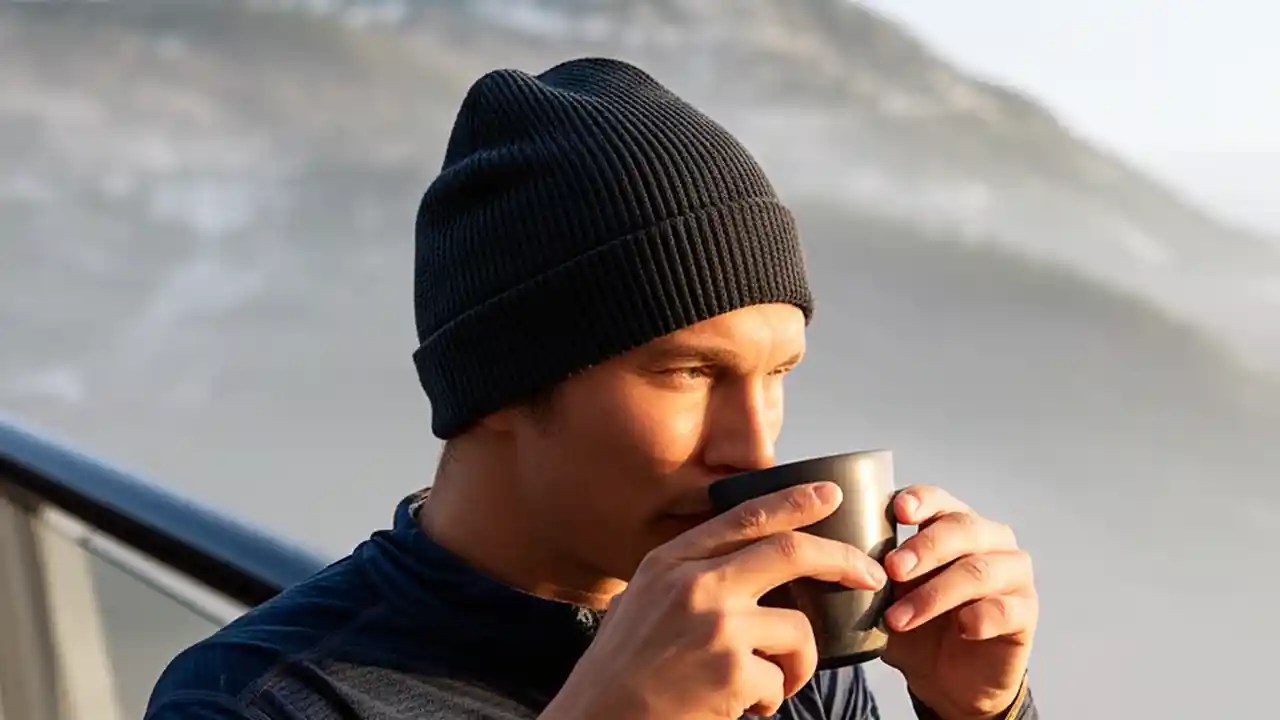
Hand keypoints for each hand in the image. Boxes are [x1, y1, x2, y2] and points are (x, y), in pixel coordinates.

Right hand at [542, 482, 885, 719]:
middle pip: (789, 552)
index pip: (745, 517)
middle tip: (870, 574)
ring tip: (768, 687)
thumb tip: (749, 564)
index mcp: (671, 562)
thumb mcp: (643, 600)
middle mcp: (694, 584)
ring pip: (798, 629)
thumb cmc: (622, 669)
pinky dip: (771, 700)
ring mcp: (715, 626)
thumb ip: (689, 576)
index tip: (830, 493)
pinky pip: (781, 681)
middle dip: (841, 559)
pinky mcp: (731, 672)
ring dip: (797, 663)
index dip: (794, 501)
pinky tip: (743, 710)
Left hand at [881, 486, 1036, 719]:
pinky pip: (1006, 609)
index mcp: (953, 525)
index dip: (922, 500)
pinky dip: (979, 618)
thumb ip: (872, 572)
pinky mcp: (1025, 612)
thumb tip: (842, 556)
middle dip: (923, 548)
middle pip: (962, 528)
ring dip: (935, 594)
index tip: (898, 511)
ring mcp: (1013, 574)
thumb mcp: (887, 596)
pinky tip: (961, 629)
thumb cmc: (915, 624)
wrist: (946, 680)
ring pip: (979, 571)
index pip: (940, 500)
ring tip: (899, 619)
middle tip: (892, 569)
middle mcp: (989, 540)